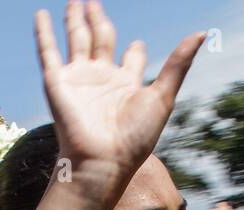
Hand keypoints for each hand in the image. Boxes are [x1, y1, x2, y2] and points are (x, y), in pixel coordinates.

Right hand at [35, 1, 203, 172]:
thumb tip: (202, 33)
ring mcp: (78, 79)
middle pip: (101, 40)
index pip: (131, 59)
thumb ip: (178, 63)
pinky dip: (43, 32)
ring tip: (76, 1)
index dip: (135, 51)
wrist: (101, 161)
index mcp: (126, 83)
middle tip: (96, 2)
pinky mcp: (57, 81)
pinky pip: (47, 51)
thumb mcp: (162, 96)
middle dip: (99, 21)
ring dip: (75, 20)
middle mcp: (102, 79)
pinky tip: (41, 14)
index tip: (138, 46)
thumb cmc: (134, 137)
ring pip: (76, 40)